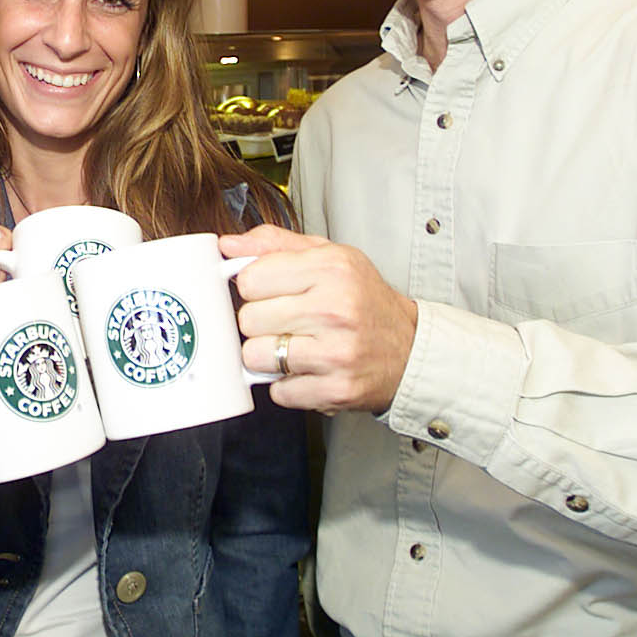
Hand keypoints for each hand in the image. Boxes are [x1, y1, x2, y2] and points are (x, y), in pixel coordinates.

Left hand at [220, 225, 418, 413]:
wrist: (409, 349)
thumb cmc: (362, 300)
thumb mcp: (328, 257)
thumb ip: (274, 245)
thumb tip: (227, 246)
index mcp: (331, 268)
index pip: (250, 279)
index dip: (254, 288)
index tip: (271, 293)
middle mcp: (335, 309)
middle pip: (248, 319)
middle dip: (260, 323)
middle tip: (287, 322)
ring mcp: (336, 353)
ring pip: (255, 357)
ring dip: (268, 356)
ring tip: (295, 347)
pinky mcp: (336, 390)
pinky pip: (278, 391)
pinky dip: (287, 385)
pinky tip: (308, 371)